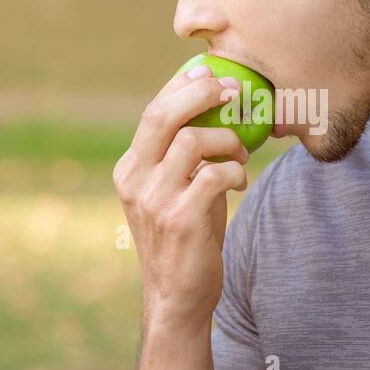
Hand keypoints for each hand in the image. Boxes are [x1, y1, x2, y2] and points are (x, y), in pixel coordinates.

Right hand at [113, 64, 249, 327]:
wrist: (177, 297)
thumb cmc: (184, 238)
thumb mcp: (172, 192)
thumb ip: (181, 158)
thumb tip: (215, 109)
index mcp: (129, 169)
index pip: (152, 113)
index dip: (182, 87)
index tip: (210, 72)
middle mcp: (135, 180)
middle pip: (162, 115)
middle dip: (201, 93)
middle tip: (234, 92)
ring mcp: (155, 200)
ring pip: (194, 141)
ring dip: (228, 141)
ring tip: (240, 155)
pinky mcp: (180, 220)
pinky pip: (215, 174)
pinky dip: (236, 171)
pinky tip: (239, 181)